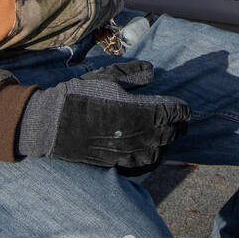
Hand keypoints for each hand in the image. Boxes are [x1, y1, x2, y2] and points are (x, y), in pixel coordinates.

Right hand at [16, 60, 190, 169]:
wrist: (53, 123)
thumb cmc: (80, 95)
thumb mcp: (107, 76)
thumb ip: (133, 74)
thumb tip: (152, 72)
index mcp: (141, 109)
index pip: (173, 111)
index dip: (182, 109)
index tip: (186, 108)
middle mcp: (140, 133)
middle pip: (170, 132)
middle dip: (178, 126)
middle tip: (181, 122)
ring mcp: (129, 151)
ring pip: (160, 151)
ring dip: (167, 143)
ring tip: (167, 136)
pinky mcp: (117, 163)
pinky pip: (143, 165)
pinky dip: (152, 159)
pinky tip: (152, 154)